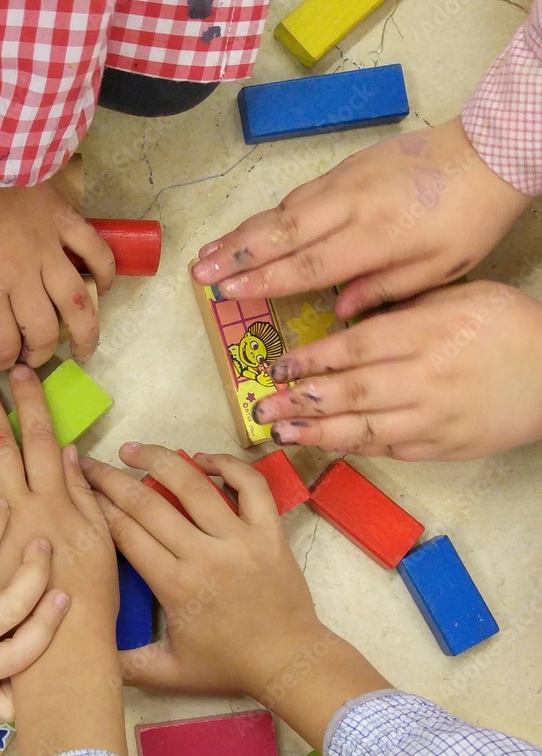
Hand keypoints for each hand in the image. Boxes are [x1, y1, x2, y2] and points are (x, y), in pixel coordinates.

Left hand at [0, 181, 114, 369]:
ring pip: (79, 302)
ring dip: (86, 332)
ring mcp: (50, 249)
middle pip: (45, 332)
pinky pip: (95, 251)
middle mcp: (25, 278)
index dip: (2, 360)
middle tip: (33, 357)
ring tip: (86, 349)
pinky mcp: (64, 221)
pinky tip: (104, 288)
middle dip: (40, 353)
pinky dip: (105, 272)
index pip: (5, 344)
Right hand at [82, 445, 388, 750]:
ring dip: (159, 459)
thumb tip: (82, 649)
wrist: (290, 661)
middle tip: (90, 463)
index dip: (98, 508)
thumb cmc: (227, 666)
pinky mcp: (270, 530)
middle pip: (148, 503)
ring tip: (132, 449)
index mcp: (174, 585)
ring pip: (194, 484)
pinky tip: (201, 458)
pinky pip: (249, 485)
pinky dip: (226, 465)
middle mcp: (204, 554)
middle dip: (111, 479)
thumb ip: (124, 665)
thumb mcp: (169, 673)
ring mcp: (240, 538)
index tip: (80, 492)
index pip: (125, 532)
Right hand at [192, 118, 531, 319]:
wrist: (488, 151)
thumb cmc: (467, 219)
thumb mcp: (438, 269)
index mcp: (375, 238)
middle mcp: (350, 206)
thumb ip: (384, 291)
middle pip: (281, 234)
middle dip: (235, 255)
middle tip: (198, 273)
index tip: (226, 292)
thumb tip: (339, 313)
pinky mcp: (345, 167)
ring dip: (241, 234)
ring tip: (207, 253)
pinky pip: (297, 195)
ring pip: (282, 211)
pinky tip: (246, 229)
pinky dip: (267, 215)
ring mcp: (344, 182)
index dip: (262, 281)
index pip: (307, 265)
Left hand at [250, 281, 541, 460]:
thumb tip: (345, 314)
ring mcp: (431, 418)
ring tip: (279, 433)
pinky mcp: (440, 448)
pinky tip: (323, 445)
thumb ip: (402, 305)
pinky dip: (352, 447)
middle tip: (261, 409)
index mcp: (425, 334)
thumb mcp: (460, 296)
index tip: (275, 368)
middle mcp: (423, 379)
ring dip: (315, 432)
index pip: (354, 348)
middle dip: (297, 402)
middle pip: (348, 392)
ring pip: (361, 428)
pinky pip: (386, 448)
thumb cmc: (506, 326)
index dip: (309, 361)